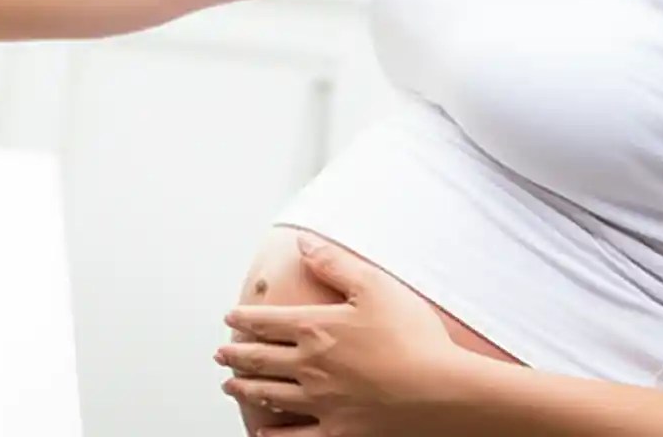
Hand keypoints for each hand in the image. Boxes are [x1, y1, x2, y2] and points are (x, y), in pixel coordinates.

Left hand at [217, 234, 470, 435]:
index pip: (267, 321)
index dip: (244, 319)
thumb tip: (302, 243)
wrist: (442, 392)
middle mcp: (310, 366)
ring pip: (270, 394)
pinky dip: (274, 436)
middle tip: (220, 353)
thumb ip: (334, 263)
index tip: (230, 318)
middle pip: (261, 359)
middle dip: (236, 354)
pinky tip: (262, 434)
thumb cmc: (413, 337)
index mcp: (316, 328)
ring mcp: (321, 402)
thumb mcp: (374, 286)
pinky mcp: (338, 432)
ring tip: (230, 386)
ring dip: (245, 389)